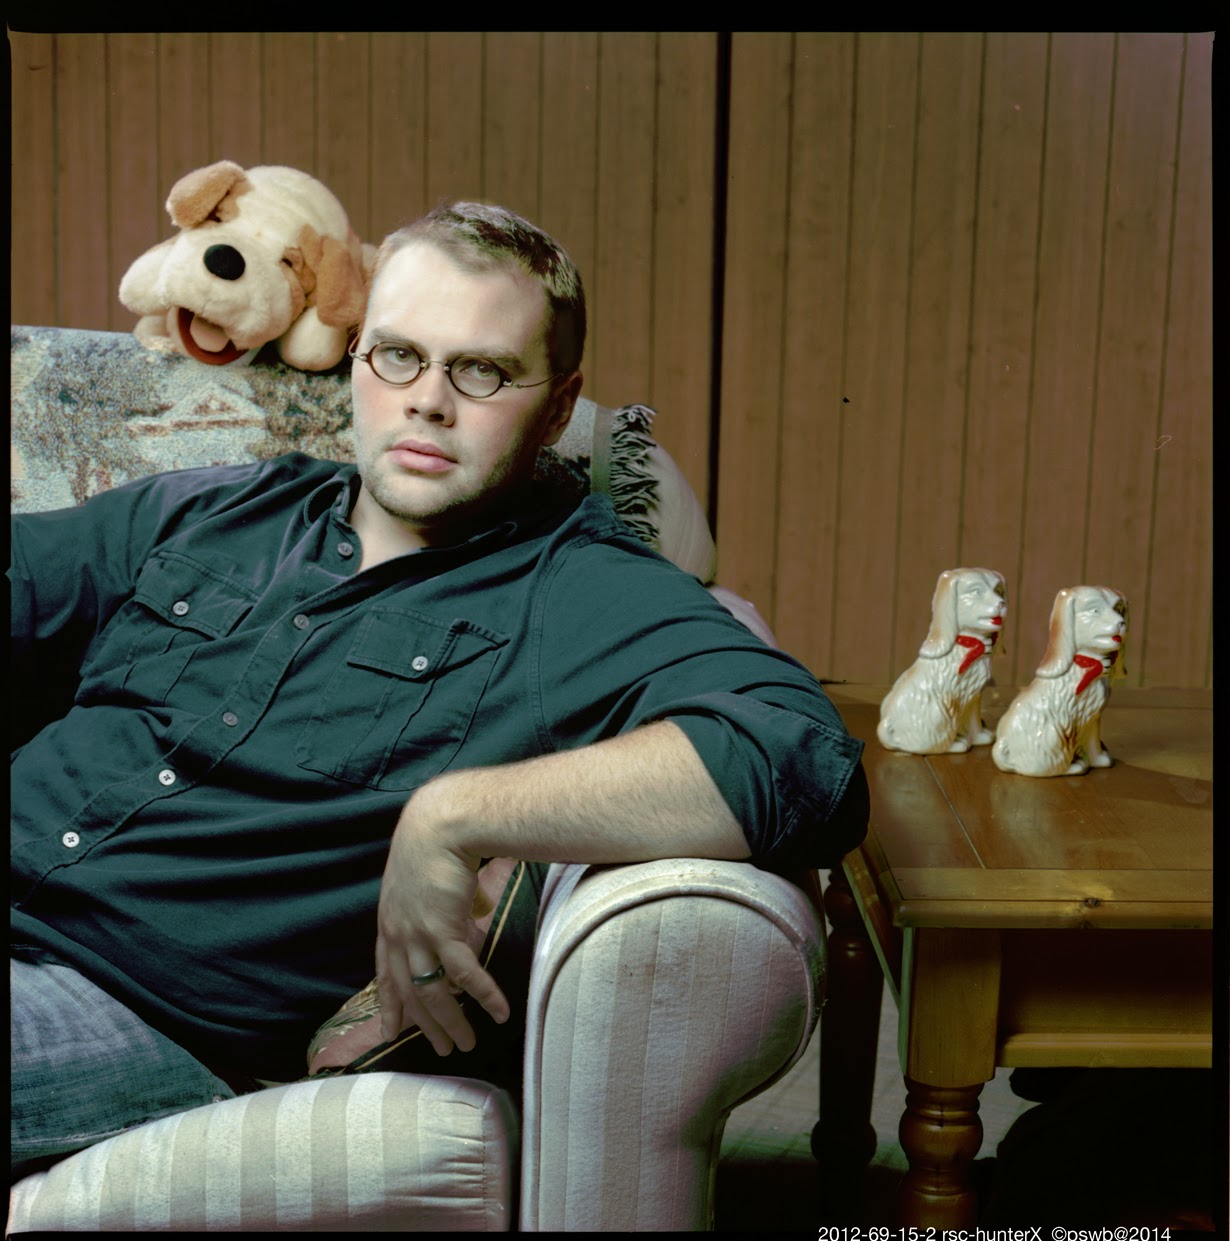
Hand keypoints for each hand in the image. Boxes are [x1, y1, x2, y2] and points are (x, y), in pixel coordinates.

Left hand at [375, 778, 510, 1054]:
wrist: (439, 822)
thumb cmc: (437, 838)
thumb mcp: (430, 876)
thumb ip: (449, 899)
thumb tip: (474, 910)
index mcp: (390, 922)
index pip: (385, 974)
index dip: (390, 1005)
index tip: (392, 1030)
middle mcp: (398, 934)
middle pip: (409, 992)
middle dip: (425, 1025)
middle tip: (442, 1049)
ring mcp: (417, 935)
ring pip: (433, 993)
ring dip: (451, 1022)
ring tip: (466, 1045)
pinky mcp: (442, 930)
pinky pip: (464, 974)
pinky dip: (483, 995)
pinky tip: (499, 1012)